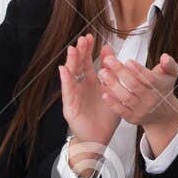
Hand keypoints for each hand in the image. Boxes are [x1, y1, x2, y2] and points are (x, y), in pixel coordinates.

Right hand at [56, 34, 120, 177]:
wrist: (99, 139)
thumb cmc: (105, 118)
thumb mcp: (113, 93)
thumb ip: (113, 75)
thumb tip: (113, 55)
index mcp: (92, 82)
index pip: (89, 62)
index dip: (89, 50)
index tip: (92, 38)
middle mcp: (81, 86)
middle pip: (79, 65)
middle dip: (80, 52)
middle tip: (83, 38)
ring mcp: (74, 95)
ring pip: (71, 75)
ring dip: (71, 62)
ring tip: (73, 49)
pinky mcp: (70, 106)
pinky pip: (67, 91)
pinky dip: (66, 80)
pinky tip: (64, 69)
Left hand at [97, 44, 177, 154]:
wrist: (162, 114)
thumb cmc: (162, 88)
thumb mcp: (170, 75)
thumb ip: (169, 64)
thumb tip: (164, 57)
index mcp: (160, 87)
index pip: (149, 78)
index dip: (138, 70)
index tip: (127, 61)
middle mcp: (151, 99)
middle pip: (134, 85)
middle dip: (120, 72)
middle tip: (108, 60)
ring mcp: (141, 110)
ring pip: (126, 97)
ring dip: (112, 85)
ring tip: (102, 72)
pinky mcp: (133, 118)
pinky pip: (121, 110)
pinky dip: (112, 102)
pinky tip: (103, 92)